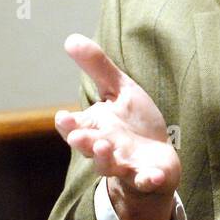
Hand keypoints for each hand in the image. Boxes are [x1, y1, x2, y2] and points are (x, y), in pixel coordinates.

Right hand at [54, 33, 180, 219]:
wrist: (156, 156)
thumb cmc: (133, 123)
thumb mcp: (119, 90)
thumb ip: (97, 68)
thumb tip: (70, 38)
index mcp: (95, 127)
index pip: (74, 127)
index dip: (67, 124)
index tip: (63, 116)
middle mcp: (105, 149)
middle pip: (89, 148)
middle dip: (84, 142)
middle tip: (79, 136)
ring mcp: (125, 165)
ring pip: (110, 166)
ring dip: (105, 159)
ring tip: (105, 147)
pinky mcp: (146, 176)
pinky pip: (145, 181)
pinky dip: (148, 180)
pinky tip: (152, 176)